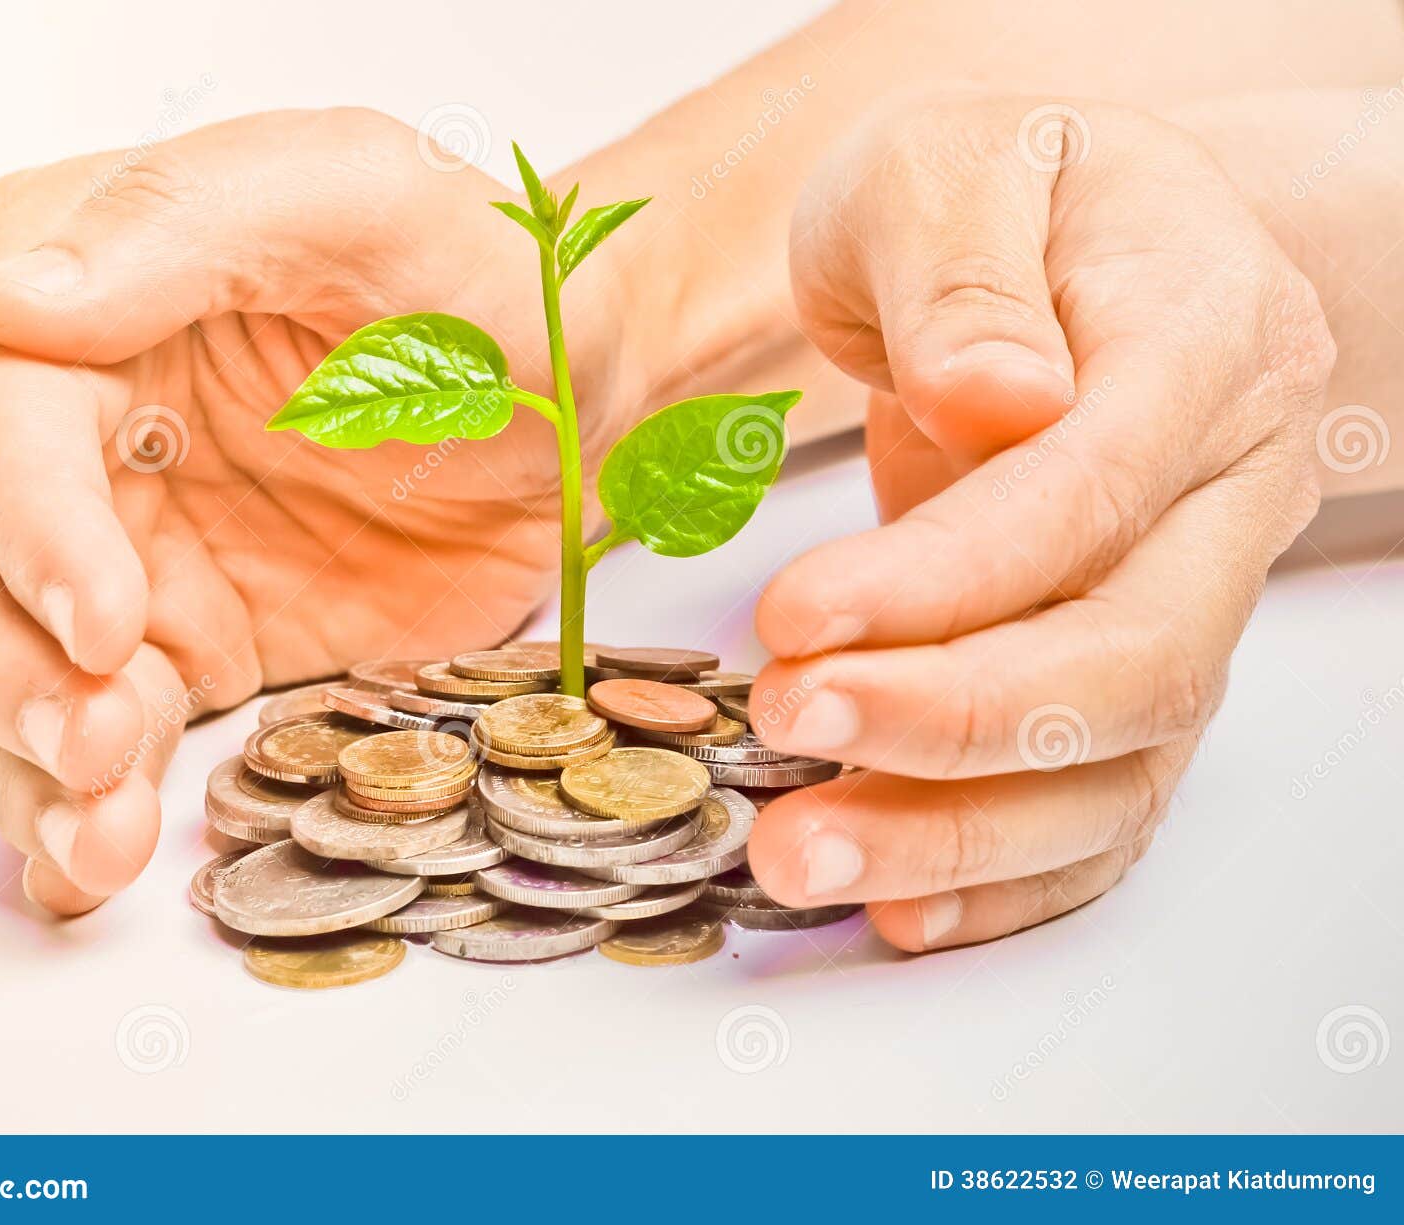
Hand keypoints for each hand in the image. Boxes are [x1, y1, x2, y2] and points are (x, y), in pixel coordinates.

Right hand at [0, 109, 643, 914]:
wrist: (588, 399)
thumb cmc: (486, 277)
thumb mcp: (362, 193)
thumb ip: (189, 221)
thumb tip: (12, 302)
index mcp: (86, 291)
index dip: (29, 529)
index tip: (107, 622)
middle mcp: (72, 425)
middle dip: (0, 665)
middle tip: (92, 745)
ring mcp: (120, 545)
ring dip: (26, 762)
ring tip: (97, 840)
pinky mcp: (183, 643)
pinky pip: (96, 730)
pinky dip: (79, 805)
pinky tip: (89, 863)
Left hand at [746, 94, 1334, 949]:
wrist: (1064, 244)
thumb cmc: (994, 190)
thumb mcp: (948, 165)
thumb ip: (964, 272)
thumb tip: (995, 406)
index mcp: (1203, 336)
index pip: (1089, 492)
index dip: (947, 580)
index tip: (794, 620)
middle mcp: (1230, 485)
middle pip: (1135, 660)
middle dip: (950, 723)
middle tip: (785, 737)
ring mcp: (1197, 588)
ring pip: (1122, 761)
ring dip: (960, 832)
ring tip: (799, 853)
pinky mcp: (1137, 661)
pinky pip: (1103, 798)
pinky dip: (1005, 870)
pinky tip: (895, 902)